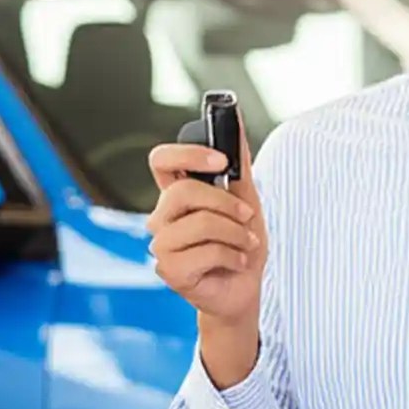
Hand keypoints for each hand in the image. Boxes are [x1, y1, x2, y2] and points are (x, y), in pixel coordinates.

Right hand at [147, 125, 266, 386]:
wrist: (245, 290)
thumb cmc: (241, 243)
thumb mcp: (246, 198)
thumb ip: (238, 162)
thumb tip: (237, 118)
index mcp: (176, 195)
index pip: (161, 160)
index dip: (188, 152)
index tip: (221, 160)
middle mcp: (161, 218)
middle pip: (183, 191)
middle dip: (226, 203)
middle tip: (247, 217)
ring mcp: (162, 245)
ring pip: (200, 223)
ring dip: (236, 233)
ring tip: (246, 244)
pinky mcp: (169, 271)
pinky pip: (207, 251)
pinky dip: (234, 255)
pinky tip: (237, 263)